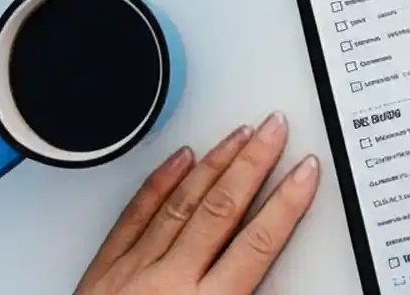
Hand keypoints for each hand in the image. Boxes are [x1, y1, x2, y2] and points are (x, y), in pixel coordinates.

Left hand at [75, 113, 320, 294]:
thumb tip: (280, 289)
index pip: (257, 243)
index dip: (287, 203)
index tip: (305, 172)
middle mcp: (170, 284)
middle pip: (222, 208)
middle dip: (254, 162)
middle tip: (276, 129)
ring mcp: (133, 272)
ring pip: (183, 202)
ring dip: (216, 163)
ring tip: (240, 134)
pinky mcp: (104, 271)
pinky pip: (136, 215)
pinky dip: (161, 183)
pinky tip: (180, 161)